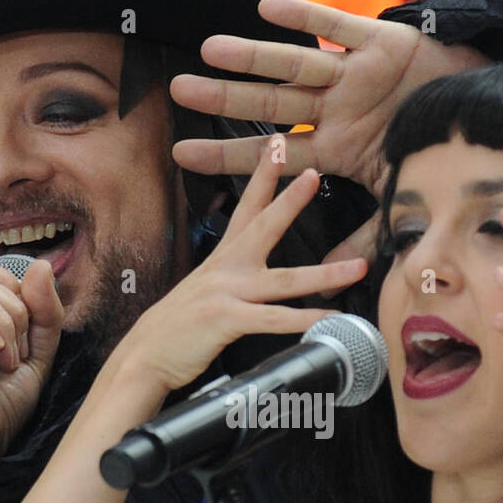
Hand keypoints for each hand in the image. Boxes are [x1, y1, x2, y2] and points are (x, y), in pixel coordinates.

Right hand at [107, 145, 367, 395]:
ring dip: (325, 274)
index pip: (246, 208)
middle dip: (289, 199)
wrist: (145, 357)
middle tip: (314, 174)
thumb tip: (257, 281)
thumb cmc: (177, 331)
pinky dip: (305, 320)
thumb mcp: (205, 294)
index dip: (262, 176)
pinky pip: (274, 319)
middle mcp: (226, 269)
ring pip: (284, 280)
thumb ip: (233, 282)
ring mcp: (226, 293)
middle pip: (263, 227)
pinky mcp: (227, 321)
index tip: (277, 145)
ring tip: (357, 269)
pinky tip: (329, 320)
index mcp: (223, 260)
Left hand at [169, 0, 488, 274]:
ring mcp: (353, 75)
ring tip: (210, 50)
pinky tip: (267, 9)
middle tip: (179, 93)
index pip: (271, 155)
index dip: (228, 154)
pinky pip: (337, 26)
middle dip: (226, 101)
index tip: (183, 154)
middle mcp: (335, 110)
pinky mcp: (380, 42)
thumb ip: (364, 237)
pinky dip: (307, 18)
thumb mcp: (395, 199)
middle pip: (271, 106)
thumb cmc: (437, 155)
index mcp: (334, 148)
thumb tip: (337, 278)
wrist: (484, 114)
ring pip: (294, 66)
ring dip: (254, 58)